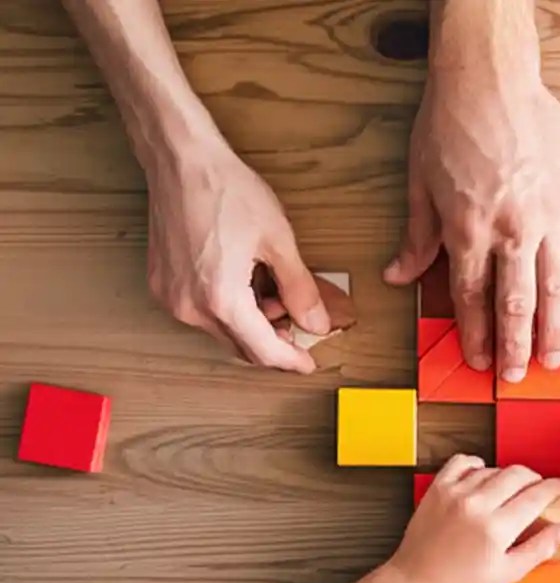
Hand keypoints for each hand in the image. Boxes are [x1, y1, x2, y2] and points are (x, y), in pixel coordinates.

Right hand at [147, 144, 328, 372]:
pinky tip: (245, 283)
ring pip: (221, 330)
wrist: (181, 162)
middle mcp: (189, 307)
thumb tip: (318, 324)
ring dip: (250, 323)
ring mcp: (171, 298)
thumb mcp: (278, 241)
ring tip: (272, 290)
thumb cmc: (227, 192)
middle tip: (298, 320)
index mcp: (221, 299)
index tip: (307, 364)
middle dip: (272, 341)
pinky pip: (202, 313)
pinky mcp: (161, 285)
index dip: (291, 360)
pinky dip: (228, 309)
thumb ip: (300, 289)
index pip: (263, 350)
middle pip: (240, 346)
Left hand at [385, 71, 559, 382]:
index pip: (473, 297)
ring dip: (553, 328)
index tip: (477, 361)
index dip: (475, 335)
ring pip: (554, 286)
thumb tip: (399, 275)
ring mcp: (547, 216)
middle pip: (516, 303)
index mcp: (469, 229)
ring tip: (554, 357)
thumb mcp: (419, 181)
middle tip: (518, 377)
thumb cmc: (451, 122)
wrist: (492, 78)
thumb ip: (417, 236)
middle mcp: (511, 231)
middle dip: (515, 346)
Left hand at [386, 455, 559, 582]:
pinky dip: (476, 464)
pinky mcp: (437, 489)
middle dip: (535, 479)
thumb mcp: (507, 575)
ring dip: (507, 477)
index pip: (536, 496)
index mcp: (496, 529)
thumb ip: (538, 549)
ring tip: (509, 492)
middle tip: (539, 489)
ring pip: (494, 469)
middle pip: (518, 475)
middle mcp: (477, 505)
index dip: (555, 488)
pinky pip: (462, 462)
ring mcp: (455, 493)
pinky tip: (481, 476)